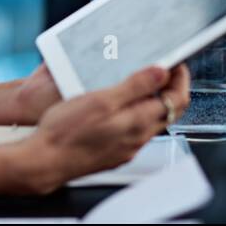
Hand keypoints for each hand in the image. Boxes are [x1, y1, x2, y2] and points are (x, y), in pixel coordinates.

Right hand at [15, 63, 190, 194]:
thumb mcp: (102, 99)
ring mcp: (126, 148)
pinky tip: (119, 106)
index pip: (177, 100)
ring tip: (139, 82)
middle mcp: (137, 139)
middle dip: (170, 88)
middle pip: (168, 111)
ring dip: (152, 100)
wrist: (44, 161)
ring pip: (151, 121)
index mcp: (138, 122)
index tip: (175, 63)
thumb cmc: (66, 132)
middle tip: (163, 69)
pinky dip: (136, 113)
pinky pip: (135, 131)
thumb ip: (135, 86)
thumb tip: (161, 73)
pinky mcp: (114, 153)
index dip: (180, 78)